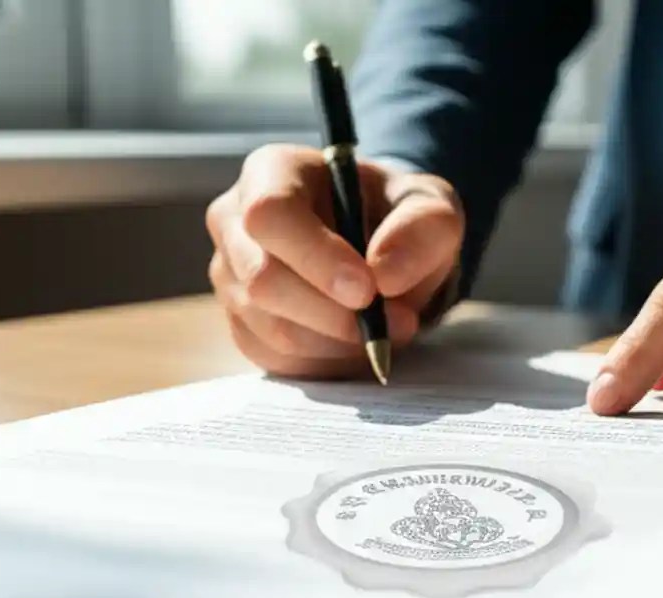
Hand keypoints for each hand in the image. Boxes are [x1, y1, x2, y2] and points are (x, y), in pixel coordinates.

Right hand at [207, 144, 463, 378]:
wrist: (382, 250)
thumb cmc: (397, 217)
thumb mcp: (431, 206)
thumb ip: (422, 228)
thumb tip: (384, 275)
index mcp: (271, 172)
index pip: (270, 214)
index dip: (316, 257)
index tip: (368, 289)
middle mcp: (234, 222)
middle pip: (263, 280)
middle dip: (336, 312)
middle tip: (399, 320)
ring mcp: (231, 277)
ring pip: (272, 328)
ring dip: (340, 341)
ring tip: (387, 327)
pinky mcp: (242, 325)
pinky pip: (278, 358)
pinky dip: (328, 361)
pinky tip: (357, 340)